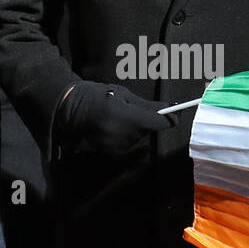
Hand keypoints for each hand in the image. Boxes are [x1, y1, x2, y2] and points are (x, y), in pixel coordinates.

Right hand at [58, 81, 173, 153]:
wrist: (72, 109)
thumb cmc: (100, 96)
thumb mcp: (124, 95)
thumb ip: (148, 105)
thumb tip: (172, 107)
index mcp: (126, 115)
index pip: (158, 122)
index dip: (170, 118)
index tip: (176, 114)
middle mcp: (122, 134)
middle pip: (148, 130)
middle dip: (147, 121)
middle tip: (133, 111)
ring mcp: (115, 145)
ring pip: (138, 138)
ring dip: (135, 129)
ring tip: (119, 118)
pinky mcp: (110, 152)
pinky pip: (127, 144)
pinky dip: (125, 136)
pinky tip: (113, 127)